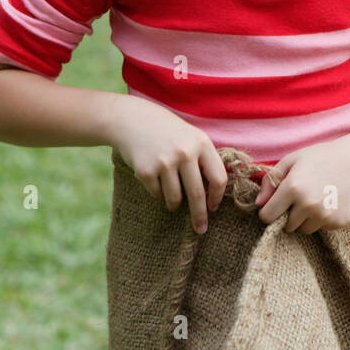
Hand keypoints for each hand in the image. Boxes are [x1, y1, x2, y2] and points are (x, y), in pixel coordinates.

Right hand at [108, 96, 227, 233]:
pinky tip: (155, 181)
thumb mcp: (191, 137)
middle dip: (199, 216)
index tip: (213, 208)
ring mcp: (165, 162)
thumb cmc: (167, 131)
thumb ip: (204, 159)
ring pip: (175, 198)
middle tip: (200, 229)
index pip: (218, 178)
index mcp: (201, 143)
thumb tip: (216, 193)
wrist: (131, 120)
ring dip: (174, 205)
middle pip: (197, 194)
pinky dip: (157, 193)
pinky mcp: (146, 171)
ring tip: (172, 201)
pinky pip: (156, 194)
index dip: (217, 197)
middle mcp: (185, 153)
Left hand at [253, 132, 349, 233]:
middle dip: (289, 215)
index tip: (276, 204)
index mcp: (293, 188)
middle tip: (301, 197)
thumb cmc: (321, 157)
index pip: (267, 216)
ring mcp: (325, 216)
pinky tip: (330, 201)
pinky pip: (321, 229)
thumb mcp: (292, 160)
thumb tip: (258, 203)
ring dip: (305, 219)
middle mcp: (308, 205)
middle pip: (286, 226)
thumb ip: (271, 180)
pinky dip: (322, 219)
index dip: (269, 210)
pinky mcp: (338, 222)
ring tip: (316, 198)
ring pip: (303, 229)